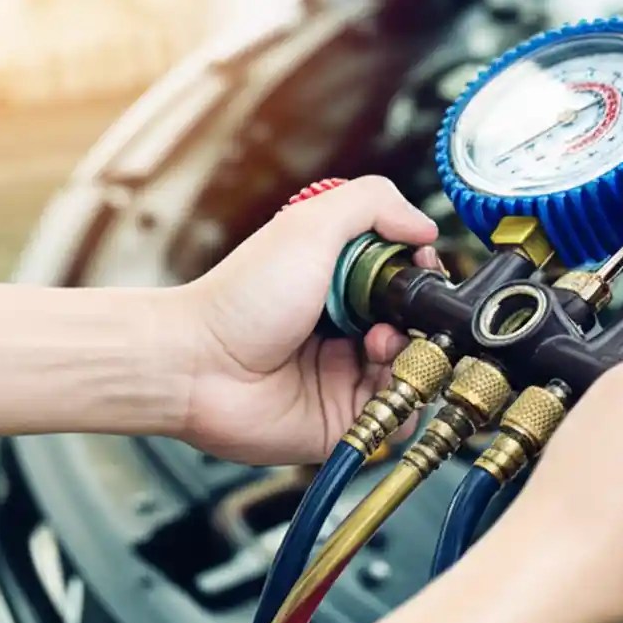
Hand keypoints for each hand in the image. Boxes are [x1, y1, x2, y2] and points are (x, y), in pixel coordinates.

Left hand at [170, 176, 440, 464]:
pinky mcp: (345, 417)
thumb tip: (424, 223)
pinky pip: (399, 413)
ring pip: (414, 369)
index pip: (403, 280)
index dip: (420, 275)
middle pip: (415, 326)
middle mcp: (345, 330)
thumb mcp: (308, 225)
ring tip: (380, 342)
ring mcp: (346, 375)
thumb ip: (371, 205)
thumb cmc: (239, 300)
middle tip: (402, 311)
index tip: (422, 269)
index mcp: (339, 284)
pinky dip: (404, 393)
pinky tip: (377, 371)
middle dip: (420, 318)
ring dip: (412, 352)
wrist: (198, 365)